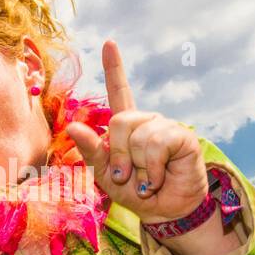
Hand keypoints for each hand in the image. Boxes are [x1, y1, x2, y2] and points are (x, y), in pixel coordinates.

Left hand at [65, 40, 207, 224]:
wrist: (164, 211)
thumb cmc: (135, 192)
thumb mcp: (106, 175)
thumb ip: (92, 151)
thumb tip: (73, 127)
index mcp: (127, 126)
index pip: (119, 91)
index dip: (114, 67)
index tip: (109, 43)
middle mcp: (146, 121)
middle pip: (120, 121)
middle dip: (118, 156)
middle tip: (125, 176)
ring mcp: (164, 127)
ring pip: (138, 136)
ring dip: (136, 167)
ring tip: (145, 180)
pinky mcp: (181, 137)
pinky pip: (156, 145)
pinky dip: (151, 170)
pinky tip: (157, 178)